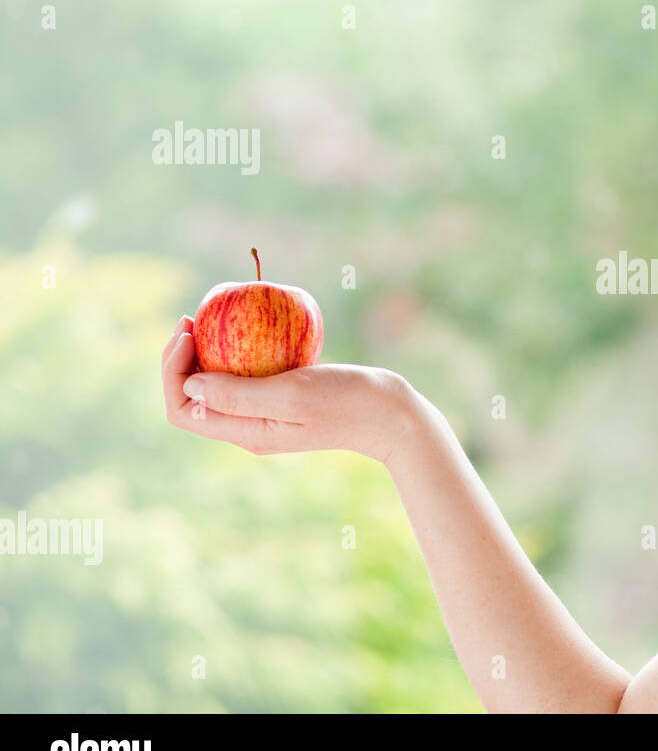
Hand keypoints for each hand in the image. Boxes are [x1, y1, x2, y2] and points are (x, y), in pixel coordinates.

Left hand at [161, 314, 420, 462]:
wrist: (391, 415)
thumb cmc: (346, 402)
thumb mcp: (292, 394)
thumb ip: (239, 394)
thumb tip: (188, 384)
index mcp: (245, 432)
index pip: (183, 410)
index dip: (172, 371)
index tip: (189, 332)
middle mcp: (248, 427)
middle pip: (192, 397)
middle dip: (180, 360)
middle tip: (191, 319)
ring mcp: (265, 414)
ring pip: (215, 386)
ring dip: (203, 354)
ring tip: (208, 319)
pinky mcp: (283, 399)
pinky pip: (244, 375)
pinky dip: (236, 351)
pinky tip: (248, 327)